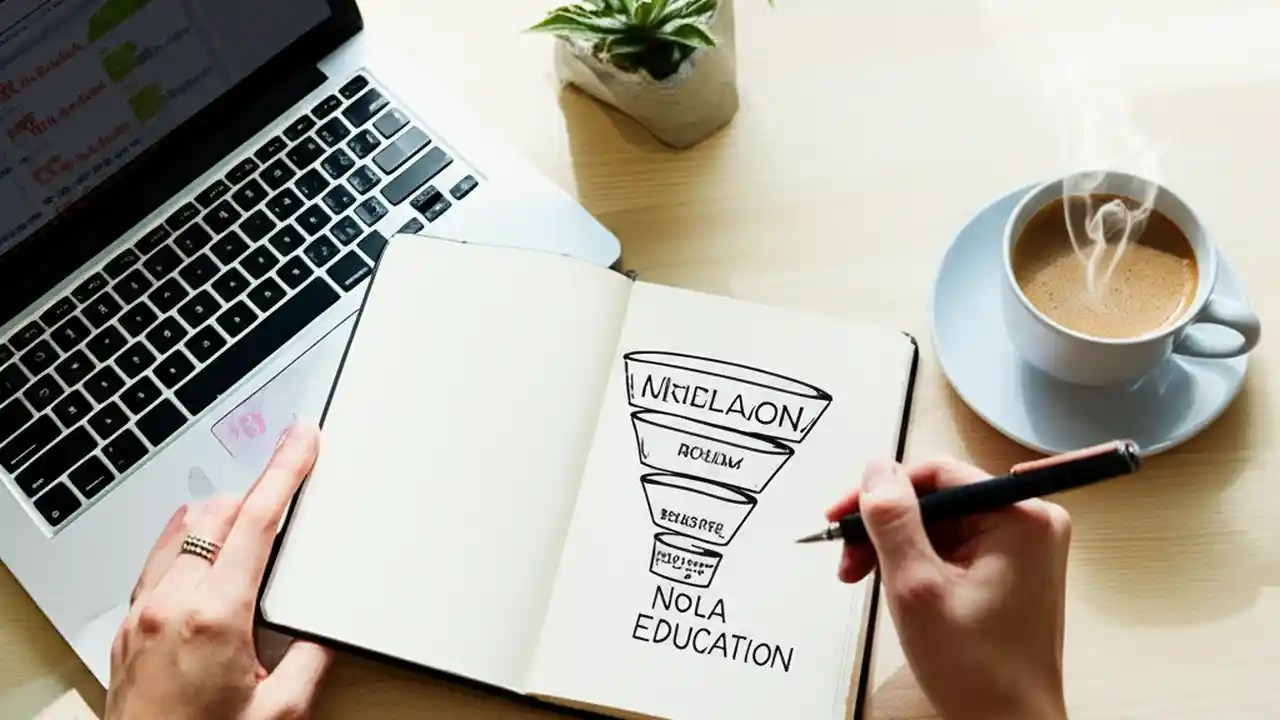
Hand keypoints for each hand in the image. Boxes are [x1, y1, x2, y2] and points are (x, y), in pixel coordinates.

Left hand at [106, 422, 331, 719]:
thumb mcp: (280, 712)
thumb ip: (310, 660)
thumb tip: (319, 632)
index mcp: (214, 618)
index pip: (255, 521)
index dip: (284, 471)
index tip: (300, 440)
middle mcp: (169, 606)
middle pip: (215, 513)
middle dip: (254, 499)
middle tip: (286, 507)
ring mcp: (140, 614)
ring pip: (180, 529)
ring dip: (218, 522)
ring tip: (249, 540)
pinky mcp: (126, 628)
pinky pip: (156, 560)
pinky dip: (187, 548)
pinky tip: (205, 567)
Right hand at [829, 457, 1070, 719]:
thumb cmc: (977, 671)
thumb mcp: (917, 587)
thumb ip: (893, 520)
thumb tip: (876, 469)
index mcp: (1021, 517)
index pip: (937, 474)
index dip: (881, 491)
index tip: (842, 515)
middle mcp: (1030, 521)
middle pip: (937, 498)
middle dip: (885, 527)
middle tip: (848, 558)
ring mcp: (1023, 545)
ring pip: (939, 523)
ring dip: (896, 546)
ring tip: (865, 578)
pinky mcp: (1011, 566)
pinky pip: (952, 545)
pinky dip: (917, 561)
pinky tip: (895, 584)